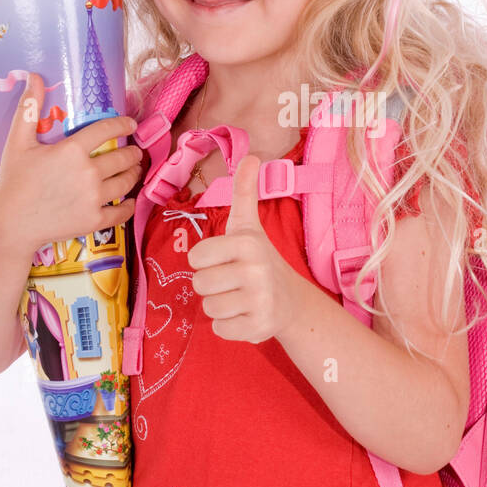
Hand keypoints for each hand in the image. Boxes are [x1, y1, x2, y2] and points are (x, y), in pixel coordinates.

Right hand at [0, 72, 143, 251]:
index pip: (107, 130)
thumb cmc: (14, 181)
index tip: (131, 124)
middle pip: (123, 157)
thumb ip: (29, 108)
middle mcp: (88, 173)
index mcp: (72, 150)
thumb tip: (34, 76)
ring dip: (134, 174)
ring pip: (126, 181)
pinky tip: (129, 200)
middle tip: (135, 151)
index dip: (123, 124)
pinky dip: (129, 205)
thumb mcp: (18, 141)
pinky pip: (121, 212)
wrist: (11, 223)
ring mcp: (93, 198)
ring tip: (134, 169)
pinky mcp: (94, 220)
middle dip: (133, 152)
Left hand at [188, 153, 304, 343]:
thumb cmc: (257, 258)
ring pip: (209, 308)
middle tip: (232, 281)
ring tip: (239, 297)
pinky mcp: (259, 328)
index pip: (197, 257)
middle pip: (200, 285)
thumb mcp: (248, 224)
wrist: (290, 300)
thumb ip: (244, 191)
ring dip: (219, 305)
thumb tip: (250, 155)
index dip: (207, 260)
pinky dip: (229, 326)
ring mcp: (260, 301)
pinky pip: (220, 330)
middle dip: (211, 285)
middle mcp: (256, 270)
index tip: (226, 259)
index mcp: (247, 243)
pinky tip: (245, 314)